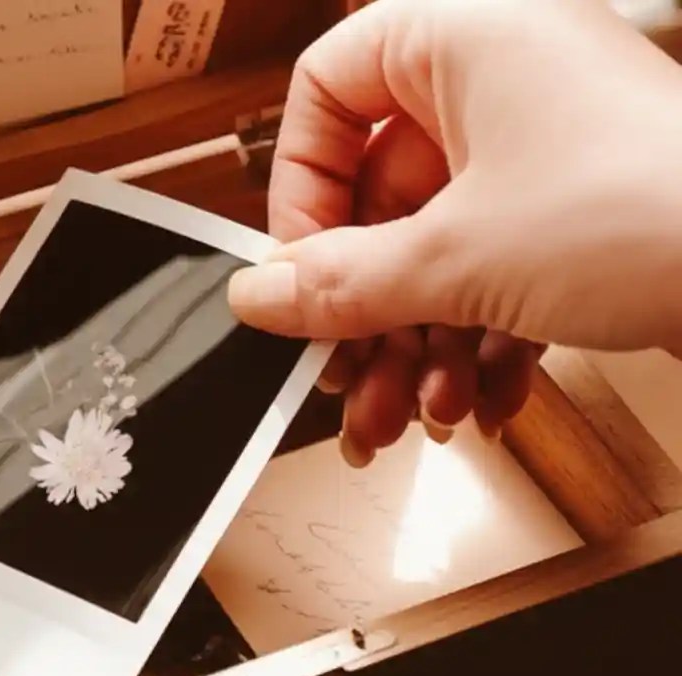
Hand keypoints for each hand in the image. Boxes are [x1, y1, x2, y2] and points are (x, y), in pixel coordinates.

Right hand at [227, 0, 681, 464]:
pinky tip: (480, 397)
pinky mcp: (580, 205)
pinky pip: (494, 263)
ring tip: (414, 411)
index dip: (299, 185)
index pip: (325, 89)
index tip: (302, 267)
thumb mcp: (458, 257)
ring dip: (416, 338)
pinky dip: (478, 334)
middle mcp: (501, 79)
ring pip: (436, 241)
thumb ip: (340, 281)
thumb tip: (258, 295)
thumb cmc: (656, 209)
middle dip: (363, 301)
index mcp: (461, 38)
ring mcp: (545, 144)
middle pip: (379, 190)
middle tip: (347, 371)